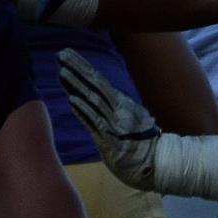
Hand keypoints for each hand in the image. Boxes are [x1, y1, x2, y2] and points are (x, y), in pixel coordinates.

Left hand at [56, 49, 161, 189]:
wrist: (156, 164)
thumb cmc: (141, 143)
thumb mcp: (130, 119)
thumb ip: (115, 107)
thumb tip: (92, 95)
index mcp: (122, 103)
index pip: (99, 80)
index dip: (82, 67)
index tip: (67, 54)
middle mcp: (119, 110)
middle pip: (95, 85)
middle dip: (77, 69)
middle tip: (61, 54)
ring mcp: (114, 124)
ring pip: (94, 101)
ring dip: (77, 86)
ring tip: (61, 72)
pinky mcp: (110, 140)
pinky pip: (96, 123)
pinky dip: (84, 111)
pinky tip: (72, 100)